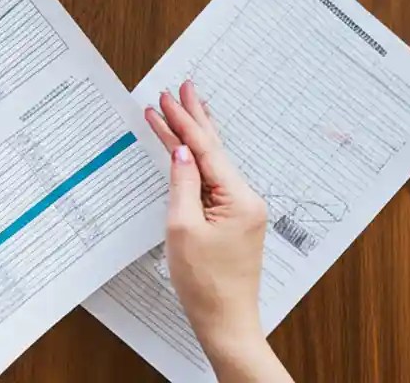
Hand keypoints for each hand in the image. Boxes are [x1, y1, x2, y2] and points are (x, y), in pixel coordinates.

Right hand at [146, 81, 292, 382]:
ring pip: (215, 163)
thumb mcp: (183, 229)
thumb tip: (181, 152)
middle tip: (181, 87)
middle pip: (215, 148)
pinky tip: (192, 149)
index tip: (163, 99)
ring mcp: (242, 209)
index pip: (205, 149)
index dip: (181, 122)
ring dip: (197, 136)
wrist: (225, 321)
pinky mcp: (234, 220)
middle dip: (195, 117)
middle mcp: (246, 198)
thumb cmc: (204, 283)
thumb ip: (182, 185)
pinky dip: (199, 162)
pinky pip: (214, 181)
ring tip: (186, 106)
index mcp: (238, 198)